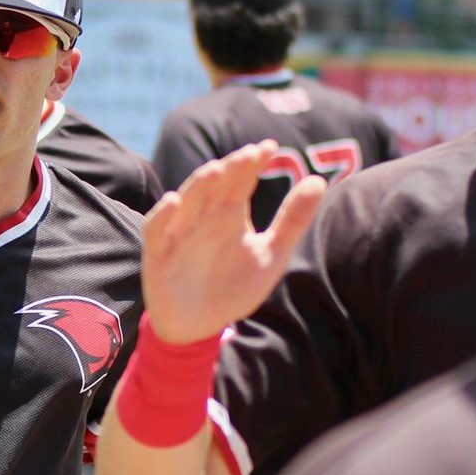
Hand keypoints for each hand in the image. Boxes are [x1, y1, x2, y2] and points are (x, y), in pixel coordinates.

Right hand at [141, 140, 325, 343]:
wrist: (200, 327)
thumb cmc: (233, 288)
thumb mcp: (271, 255)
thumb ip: (293, 220)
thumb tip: (319, 182)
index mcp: (229, 214)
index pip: (241, 180)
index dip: (252, 162)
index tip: (270, 147)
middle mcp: (204, 217)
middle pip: (215, 185)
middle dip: (230, 169)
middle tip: (249, 155)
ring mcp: (179, 233)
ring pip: (187, 201)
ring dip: (198, 185)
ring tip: (215, 170)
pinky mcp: (158, 254)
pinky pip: (156, 230)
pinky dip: (163, 215)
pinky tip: (173, 202)